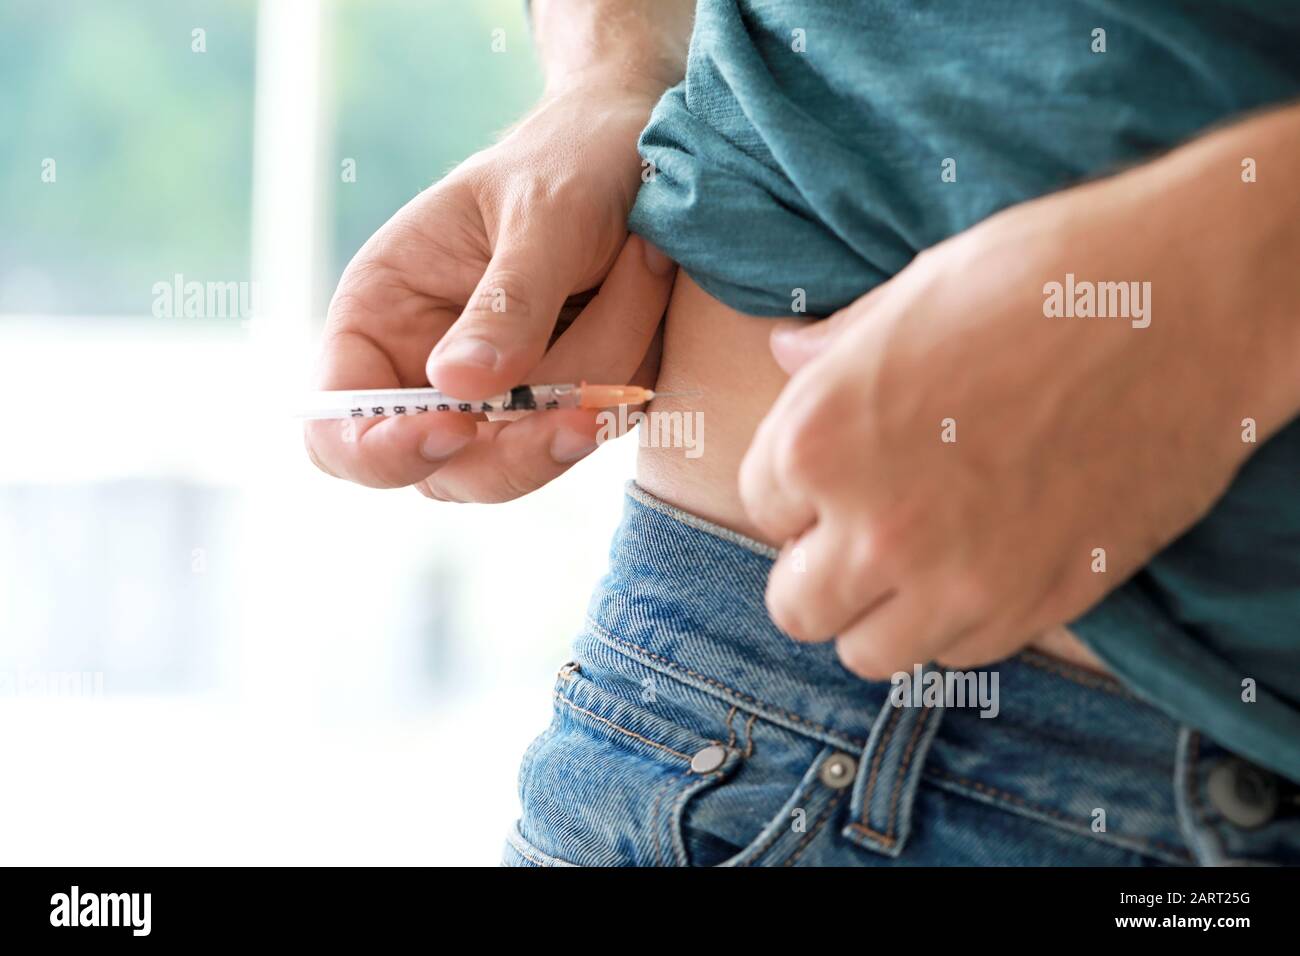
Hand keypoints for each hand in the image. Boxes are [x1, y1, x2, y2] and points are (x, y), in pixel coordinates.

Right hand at [306, 84, 674, 501]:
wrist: (641, 155)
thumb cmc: (569, 160)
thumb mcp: (541, 211)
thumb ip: (507, 302)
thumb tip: (460, 390)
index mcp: (381, 320)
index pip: (337, 430)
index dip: (380, 454)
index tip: (456, 427)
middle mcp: (432, 374)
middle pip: (453, 474)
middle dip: (529, 439)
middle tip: (591, 400)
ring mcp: (504, 403)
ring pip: (540, 451)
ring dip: (604, 367)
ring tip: (637, 265)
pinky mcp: (568, 408)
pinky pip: (598, 426)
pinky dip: (633, 371)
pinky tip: (643, 291)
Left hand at [739, 172, 1266, 678]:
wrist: (1194, 302)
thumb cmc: (1045, 275)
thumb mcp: (914, 293)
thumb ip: (836, 348)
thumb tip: (785, 355)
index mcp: (819, 440)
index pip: (760, 506)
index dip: (796, 488)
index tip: (837, 470)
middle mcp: (874, 527)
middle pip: (796, 605)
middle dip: (817, 568)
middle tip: (858, 529)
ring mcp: (957, 580)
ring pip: (867, 652)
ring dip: (878, 611)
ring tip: (916, 556)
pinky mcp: (1037, 607)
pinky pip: (957, 656)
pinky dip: (954, 623)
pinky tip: (980, 563)